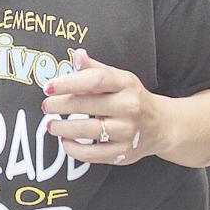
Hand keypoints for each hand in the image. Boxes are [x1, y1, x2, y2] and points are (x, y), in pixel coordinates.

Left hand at [41, 49, 156, 165]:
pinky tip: (66, 142)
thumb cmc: (132, 98)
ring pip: (89, 131)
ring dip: (63, 129)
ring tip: (51, 125)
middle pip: (87, 105)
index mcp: (125, 84)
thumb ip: (95, 68)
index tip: (48, 87)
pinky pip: (93, 154)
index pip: (95, 80)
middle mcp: (129, 107)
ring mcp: (128, 131)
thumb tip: (77, 55)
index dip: (68, 83)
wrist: (162, 125)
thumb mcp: (119, 78)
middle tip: (46, 106)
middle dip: (60, 105)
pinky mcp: (124, 153)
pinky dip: (75, 149)